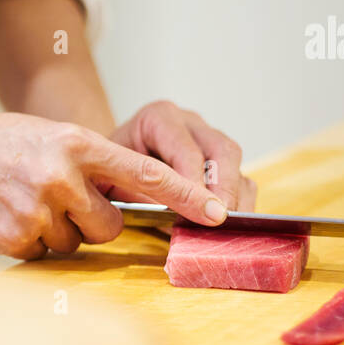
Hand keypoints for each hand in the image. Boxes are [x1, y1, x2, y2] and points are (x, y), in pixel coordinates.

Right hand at [0, 111, 228, 259]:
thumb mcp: (49, 137)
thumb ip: (89, 164)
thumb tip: (130, 201)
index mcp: (76, 143)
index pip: (145, 173)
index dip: (185, 195)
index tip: (216, 213)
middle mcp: (60, 175)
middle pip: (109, 225)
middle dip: (91, 222)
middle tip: (56, 201)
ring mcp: (35, 208)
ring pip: (74, 243)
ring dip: (55, 232)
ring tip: (19, 202)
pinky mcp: (12, 238)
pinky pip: (41, 254)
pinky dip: (26, 242)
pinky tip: (2, 216)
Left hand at [110, 101, 255, 210]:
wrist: (102, 163)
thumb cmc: (104, 170)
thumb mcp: (112, 179)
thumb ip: (140, 192)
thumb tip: (174, 213)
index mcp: (158, 118)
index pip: (185, 150)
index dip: (194, 184)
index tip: (200, 212)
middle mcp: (188, 122)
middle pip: (221, 149)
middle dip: (224, 188)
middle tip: (220, 219)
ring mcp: (207, 137)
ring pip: (236, 162)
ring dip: (236, 195)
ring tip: (230, 225)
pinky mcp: (219, 160)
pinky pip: (240, 176)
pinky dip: (240, 201)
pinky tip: (231, 224)